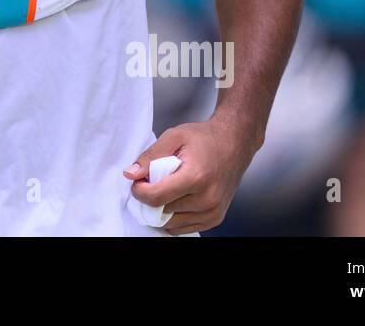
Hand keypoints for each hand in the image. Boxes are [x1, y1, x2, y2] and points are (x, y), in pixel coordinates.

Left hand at [124, 118, 256, 234]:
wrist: (234, 144)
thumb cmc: (205, 139)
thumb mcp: (174, 136)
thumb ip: (150, 156)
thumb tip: (130, 174)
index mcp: (196, 178)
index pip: (156, 197)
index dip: (139, 191)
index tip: (137, 182)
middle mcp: (207, 199)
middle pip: (162, 211)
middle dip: (150, 198)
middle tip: (152, 181)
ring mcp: (212, 212)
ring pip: (171, 223)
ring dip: (161, 210)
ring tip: (166, 188)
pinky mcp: (215, 219)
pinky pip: (183, 228)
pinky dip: (174, 217)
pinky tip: (175, 199)